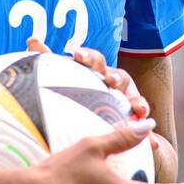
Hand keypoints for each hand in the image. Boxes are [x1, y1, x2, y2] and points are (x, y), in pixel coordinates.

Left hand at [25, 36, 168, 161]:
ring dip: (138, 102)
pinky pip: (146, 131)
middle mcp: (117, 86)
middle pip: (119, 76)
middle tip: (109, 79)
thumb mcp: (67, 82)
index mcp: (98, 73)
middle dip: (116, 76)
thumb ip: (49, 61)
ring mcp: (130, 103)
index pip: (94, 60)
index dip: (87, 56)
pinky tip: (152, 144)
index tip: (77, 54)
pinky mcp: (140, 125)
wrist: (107, 126)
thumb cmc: (83, 98)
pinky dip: (150, 137)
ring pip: (137, 99)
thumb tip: (31, 38)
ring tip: (138, 108)